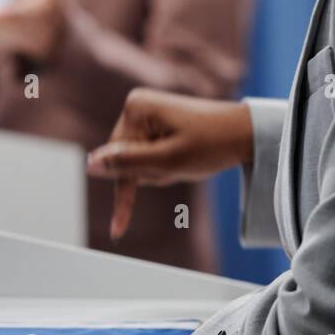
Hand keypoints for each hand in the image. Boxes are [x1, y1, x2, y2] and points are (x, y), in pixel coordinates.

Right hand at [86, 88, 253, 239]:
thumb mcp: (168, 161)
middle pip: (126, 159)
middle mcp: (137, 105)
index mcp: (135, 107)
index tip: (118, 229)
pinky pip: (150, 155)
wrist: (244, 133)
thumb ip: (127, 164)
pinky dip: (165, 165)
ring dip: (161, 170)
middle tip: (180, 167)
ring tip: (187, 160)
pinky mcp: (156, 122)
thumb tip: (90, 164)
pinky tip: (185, 157)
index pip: (117, 159)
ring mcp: (147, 113)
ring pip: (139, 161)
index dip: (126, 190)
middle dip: (152, 173)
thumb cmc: (212, 145)